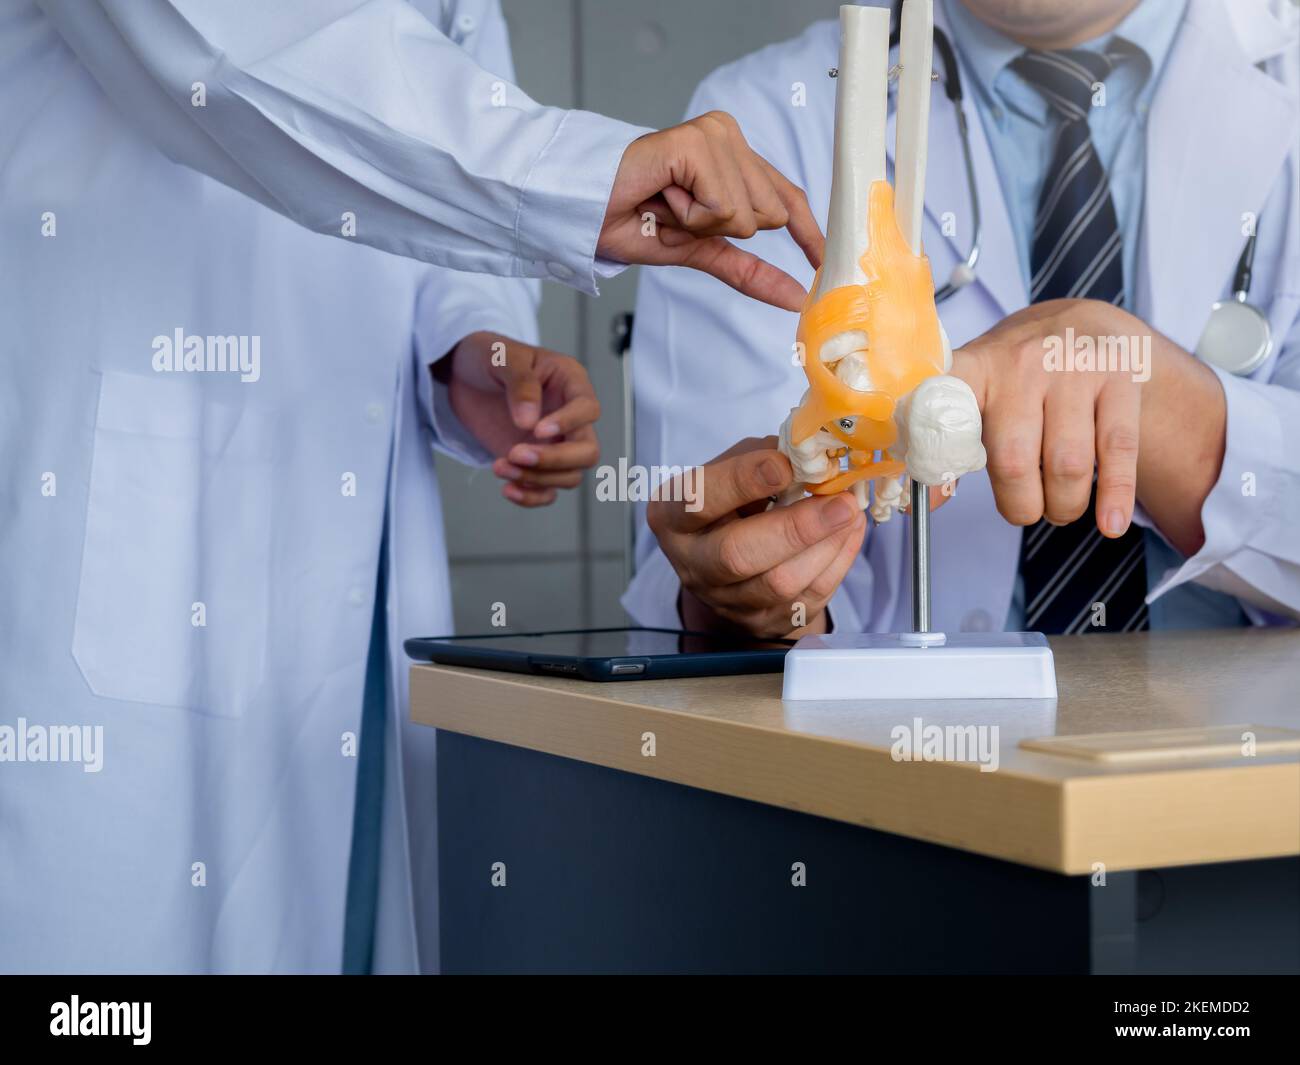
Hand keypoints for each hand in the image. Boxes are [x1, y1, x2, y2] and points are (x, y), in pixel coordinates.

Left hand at [440, 332, 600, 507]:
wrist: (463, 376)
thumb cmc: (488, 356)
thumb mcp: (502, 357)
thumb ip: (520, 385)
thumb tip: (529, 421)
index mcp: (570, 383)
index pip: (588, 410)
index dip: (567, 423)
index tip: (536, 430)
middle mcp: (570, 417)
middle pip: (586, 451)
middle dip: (554, 460)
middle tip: (516, 453)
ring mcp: (554, 443)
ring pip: (569, 476)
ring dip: (536, 478)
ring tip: (499, 466)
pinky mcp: (536, 463)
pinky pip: (547, 491)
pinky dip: (531, 496)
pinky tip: (507, 489)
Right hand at [598, 111, 824, 312]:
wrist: (581, 211)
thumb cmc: (630, 220)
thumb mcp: (699, 250)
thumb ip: (747, 269)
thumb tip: (794, 296)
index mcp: (733, 157)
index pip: (786, 197)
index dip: (807, 232)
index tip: (823, 262)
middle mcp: (729, 137)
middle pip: (770, 214)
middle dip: (719, 230)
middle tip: (674, 215)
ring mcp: (715, 135)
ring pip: (748, 214)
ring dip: (700, 224)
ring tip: (664, 205)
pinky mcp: (698, 142)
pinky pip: (722, 206)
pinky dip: (689, 216)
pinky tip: (662, 197)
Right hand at [647, 437, 865, 637]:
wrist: (738, 557)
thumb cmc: (735, 499)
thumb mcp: (735, 465)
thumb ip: (765, 455)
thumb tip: (812, 454)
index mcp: (672, 514)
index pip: (699, 501)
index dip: (742, 482)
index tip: (785, 465)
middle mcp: (692, 563)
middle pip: (736, 555)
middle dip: (795, 528)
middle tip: (840, 502)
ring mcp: (725, 600)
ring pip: (779, 583)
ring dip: (826, 545)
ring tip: (850, 511)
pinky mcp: (763, 622)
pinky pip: (807, 597)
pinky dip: (837, 561)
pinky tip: (849, 532)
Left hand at [950, 299, 1224, 553]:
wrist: (1083, 322)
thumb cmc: (1019, 375)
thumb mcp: (977, 391)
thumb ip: (949, 442)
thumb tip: (920, 503)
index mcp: (975, 368)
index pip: (945, 403)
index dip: (934, 444)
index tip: (926, 480)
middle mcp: (1022, 363)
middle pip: (1014, 459)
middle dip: (1021, 504)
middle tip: (1025, 510)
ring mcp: (1074, 368)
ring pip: (1067, 463)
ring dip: (1064, 504)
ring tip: (1060, 508)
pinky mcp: (1120, 377)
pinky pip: (1117, 449)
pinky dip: (1115, 494)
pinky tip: (1111, 523)